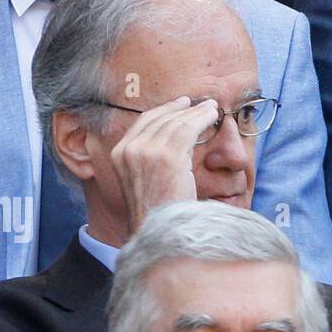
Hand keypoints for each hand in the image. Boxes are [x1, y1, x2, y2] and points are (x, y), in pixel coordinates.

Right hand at [110, 96, 216, 232]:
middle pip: (159, 119)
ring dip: (196, 112)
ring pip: (175, 122)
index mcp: (118, 154)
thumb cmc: (157, 209)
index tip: (179, 104)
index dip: (163, 110)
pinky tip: (212, 116)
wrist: (159, 229)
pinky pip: (187, 129)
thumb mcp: (144, 178)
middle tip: (200, 103)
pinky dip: (201, 119)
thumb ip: (152, 157)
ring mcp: (146, 152)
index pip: (142, 123)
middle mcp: (128, 149)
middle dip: (182, 108)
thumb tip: (178, 139)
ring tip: (211, 108)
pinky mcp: (167, 156)